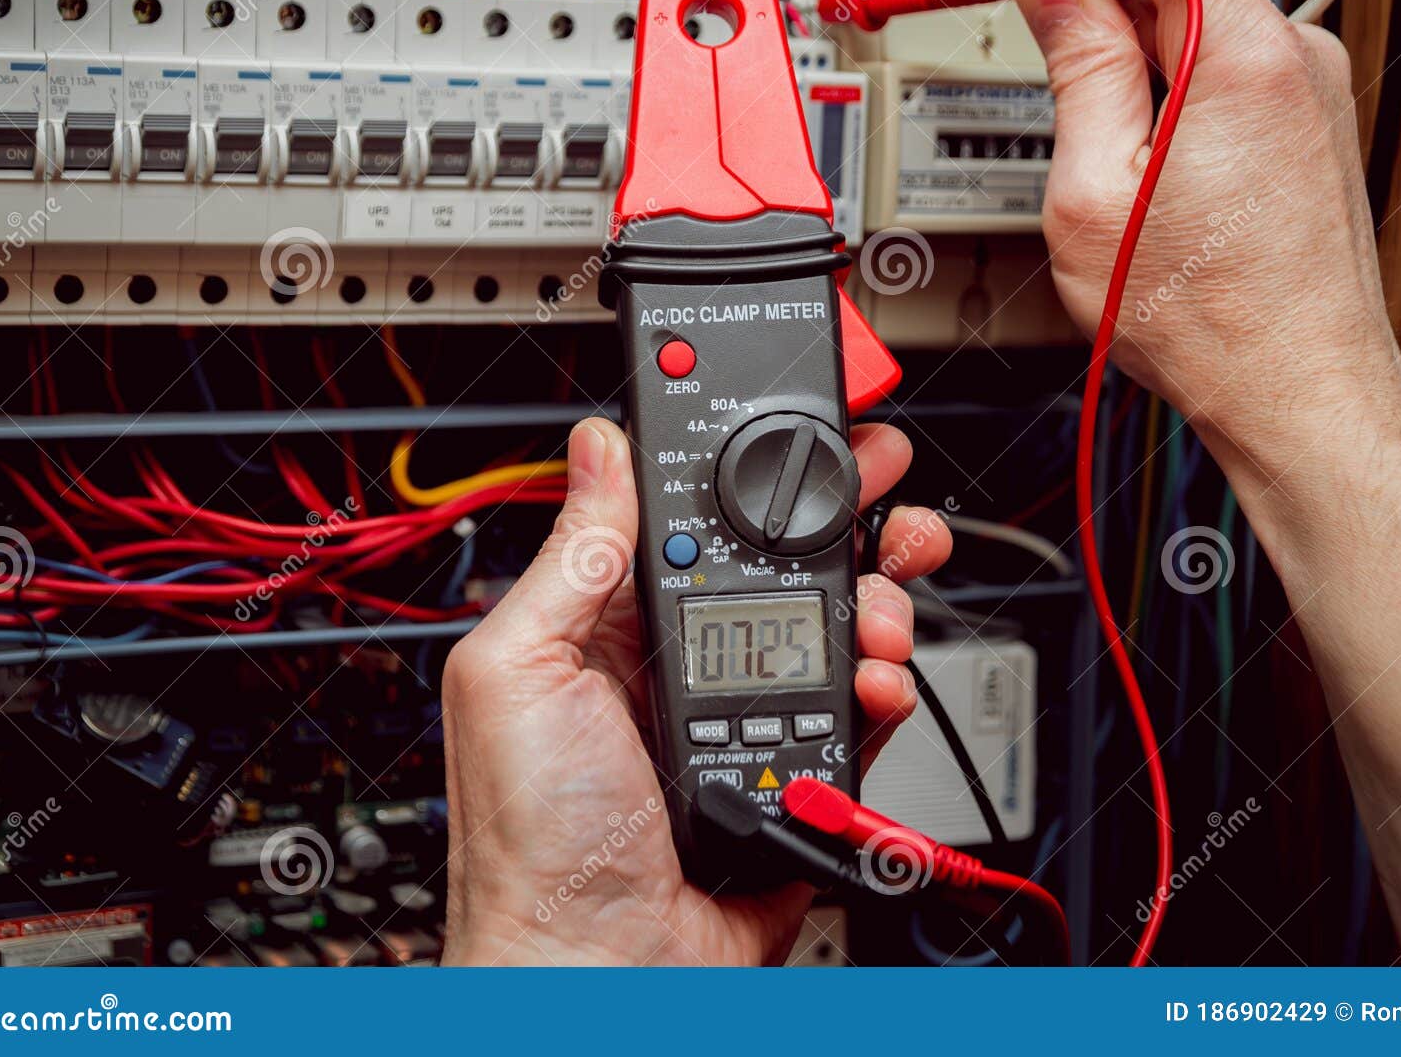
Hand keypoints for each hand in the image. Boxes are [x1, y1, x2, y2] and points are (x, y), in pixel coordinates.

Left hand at [440, 417, 950, 964]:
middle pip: (778, 562)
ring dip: (871, 599)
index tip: (799, 428)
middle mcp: (681, 663)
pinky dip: (883, 686)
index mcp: (611, 626)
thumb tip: (595, 450)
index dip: (746, 468)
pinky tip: (877, 679)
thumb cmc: (533, 842)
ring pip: (831, 626)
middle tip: (882, 488)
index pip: (689, 518)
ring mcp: (745, 715)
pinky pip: (858, 708)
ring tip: (877, 604)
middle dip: (839, 518)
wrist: (601, 973)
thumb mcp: (517, 672)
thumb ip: (569, 560)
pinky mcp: (797, 768)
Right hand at [976, 0, 1400, 467]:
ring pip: (1190, 21)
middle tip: (1012, 22)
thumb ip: (1075, 66)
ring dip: (1118, 49)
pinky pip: (1216, 66)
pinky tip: (1127, 152)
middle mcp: (1293, 55)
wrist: (1296, 391)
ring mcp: (1307, 87)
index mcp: (1243, 57)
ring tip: (1078, 135)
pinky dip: (1158, 84)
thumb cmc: (1208, 320)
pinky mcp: (1304, 120)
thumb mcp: (1094, 192)